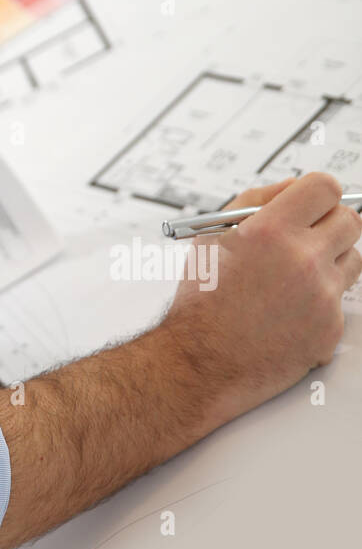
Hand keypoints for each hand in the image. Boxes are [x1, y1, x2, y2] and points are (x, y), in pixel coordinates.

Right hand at [164, 172, 361, 426]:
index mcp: (271, 230)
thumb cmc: (202, 300)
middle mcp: (303, 260)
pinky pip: (341, 299)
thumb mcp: (214, 235)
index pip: (326, 188)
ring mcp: (322, 295)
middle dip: (331, 223)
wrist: (202, 361)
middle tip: (310, 234)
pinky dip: (321, 300)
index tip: (314, 201)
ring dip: (331, 260)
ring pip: (353, 259)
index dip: (319, 192)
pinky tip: (289, 308)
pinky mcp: (331, 327)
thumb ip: (257, 201)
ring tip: (294, 276)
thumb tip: (292, 187)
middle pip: (350, 221)